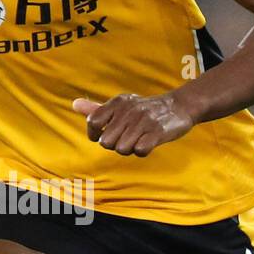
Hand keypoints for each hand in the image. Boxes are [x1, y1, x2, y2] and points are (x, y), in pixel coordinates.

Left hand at [71, 91, 194, 156]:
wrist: (179, 106)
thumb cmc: (144, 109)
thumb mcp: (121, 105)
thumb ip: (97, 109)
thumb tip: (74, 104)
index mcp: (118, 103)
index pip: (93, 122)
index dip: (95, 134)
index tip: (104, 135)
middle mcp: (129, 110)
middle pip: (107, 142)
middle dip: (115, 144)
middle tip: (127, 137)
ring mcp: (144, 121)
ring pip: (122, 149)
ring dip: (130, 149)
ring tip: (139, 139)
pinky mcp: (158, 132)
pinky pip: (140, 151)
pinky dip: (142, 151)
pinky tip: (148, 142)